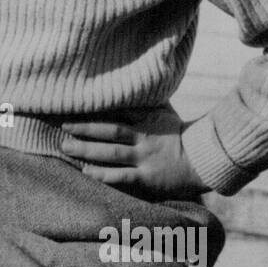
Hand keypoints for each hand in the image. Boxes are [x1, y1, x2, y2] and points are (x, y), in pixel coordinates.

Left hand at [59, 105, 208, 199]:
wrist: (204, 160)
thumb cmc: (178, 134)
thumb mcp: (162, 113)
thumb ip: (142, 103)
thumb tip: (124, 88)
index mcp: (148, 120)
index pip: (118, 112)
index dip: (95, 110)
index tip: (74, 106)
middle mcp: (144, 138)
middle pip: (110, 131)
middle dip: (84, 129)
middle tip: (64, 127)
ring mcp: (145, 159)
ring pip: (111, 153)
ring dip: (87, 150)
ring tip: (66, 147)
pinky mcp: (147, 178)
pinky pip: (121, 176)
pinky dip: (102, 174)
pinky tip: (86, 171)